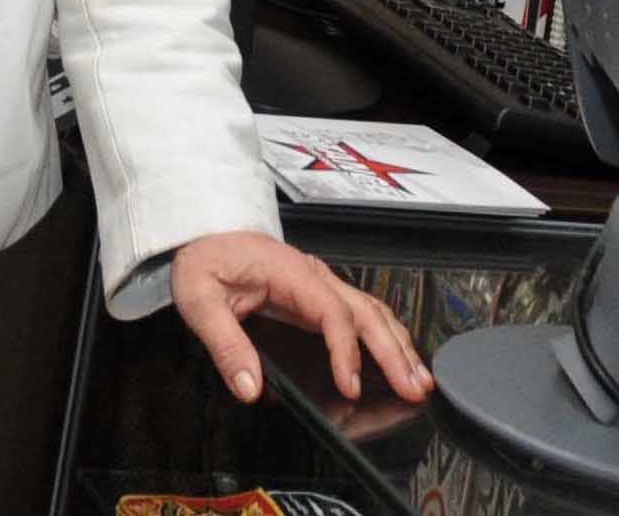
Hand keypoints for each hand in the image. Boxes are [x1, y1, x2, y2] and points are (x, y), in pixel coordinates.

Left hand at [171, 231, 431, 407]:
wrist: (205, 231)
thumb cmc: (204, 259)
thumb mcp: (199, 300)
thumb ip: (225, 345)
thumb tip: (250, 387)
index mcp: (290, 273)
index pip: (331, 314)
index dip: (345, 352)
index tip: (351, 387)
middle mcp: (314, 275)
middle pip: (366, 313)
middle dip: (394, 352)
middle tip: (414, 387)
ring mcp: (320, 283)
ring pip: (372, 311)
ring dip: (398, 345)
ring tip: (418, 377)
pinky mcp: (319, 294)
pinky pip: (361, 313)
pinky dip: (385, 336)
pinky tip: (397, 355)